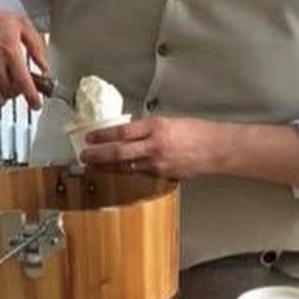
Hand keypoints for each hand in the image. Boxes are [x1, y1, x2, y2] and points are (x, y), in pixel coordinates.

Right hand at [0, 0, 46, 108]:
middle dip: (18, 91)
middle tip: (18, 82)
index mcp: (8, 50)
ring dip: (4, 96)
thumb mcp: (20, 24)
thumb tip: (44, 67)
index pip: (23, 82)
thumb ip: (36, 46)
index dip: (32, 97)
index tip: (36, 104)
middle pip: (11, 93)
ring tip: (4, 83)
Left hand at [77, 116, 216, 179]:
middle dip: (98, 155)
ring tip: (93, 166)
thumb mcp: (167, 122)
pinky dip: (125, 173)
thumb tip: (126, 135)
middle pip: (119, 152)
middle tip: (84, 156)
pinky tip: (115, 173)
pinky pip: (139, 174)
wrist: (215, 149)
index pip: (122, 132)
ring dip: (107, 167)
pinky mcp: (162, 175)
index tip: (90, 137)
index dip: (103, 136)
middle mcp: (155, 146)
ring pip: (125, 167)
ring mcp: (158, 163)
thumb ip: (146, 129)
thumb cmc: (196, 132)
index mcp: (155, 127)